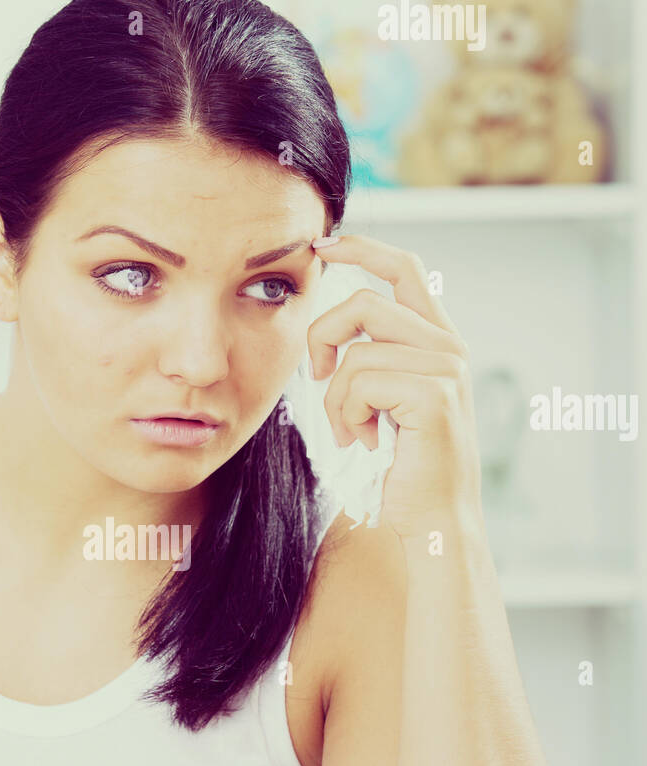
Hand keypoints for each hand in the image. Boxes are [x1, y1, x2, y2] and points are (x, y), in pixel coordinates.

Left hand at [307, 235, 483, 543]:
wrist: (431, 520)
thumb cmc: (400, 467)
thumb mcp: (383, 402)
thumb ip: (371, 361)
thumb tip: (331, 334)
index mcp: (437, 340)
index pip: (403, 268)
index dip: (361, 248)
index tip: (322, 245)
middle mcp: (448, 346)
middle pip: (363, 302)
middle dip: (322, 338)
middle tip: (316, 378)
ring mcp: (446, 369)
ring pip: (355, 353)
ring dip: (336, 399)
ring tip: (352, 431)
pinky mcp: (434, 395)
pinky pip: (360, 382)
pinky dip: (347, 416)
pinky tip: (366, 441)